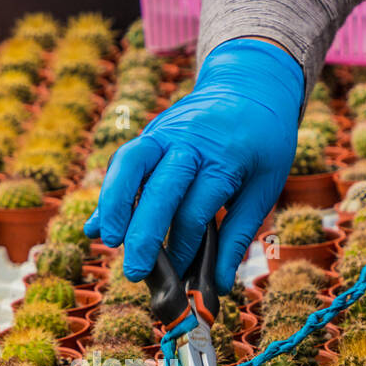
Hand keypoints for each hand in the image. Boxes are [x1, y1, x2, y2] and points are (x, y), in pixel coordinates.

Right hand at [84, 37, 303, 291]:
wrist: (252, 81)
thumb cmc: (264, 140)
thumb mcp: (266, 184)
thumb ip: (239, 232)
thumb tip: (220, 284)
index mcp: (225, 157)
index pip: (195, 210)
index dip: (185, 248)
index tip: (180, 275)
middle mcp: (190, 142)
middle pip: (158, 190)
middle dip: (144, 234)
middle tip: (135, 272)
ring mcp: (165, 132)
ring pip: (129, 164)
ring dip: (113, 204)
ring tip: (107, 240)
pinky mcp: (150, 133)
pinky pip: (124, 161)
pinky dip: (110, 193)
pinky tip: (99, 224)